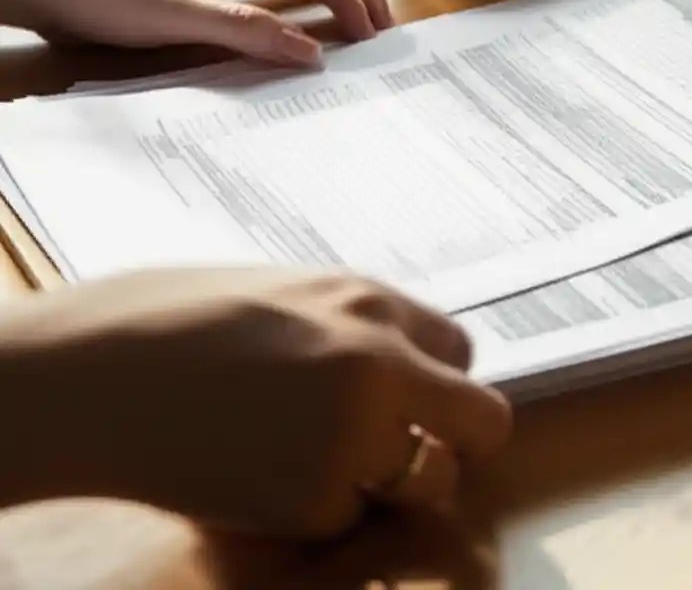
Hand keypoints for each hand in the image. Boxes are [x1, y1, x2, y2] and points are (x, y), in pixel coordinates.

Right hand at [0, 268, 510, 538]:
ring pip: (430, 481)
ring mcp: (355, 435)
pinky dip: (317, 511)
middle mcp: (382, 365)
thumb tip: (399, 353)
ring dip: (396, 483)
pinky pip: (348, 517)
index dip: (435, 379)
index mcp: (371, 301)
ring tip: (330, 467)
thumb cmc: (168, 319)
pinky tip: (262, 480)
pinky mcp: (314, 500)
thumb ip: (350, 322)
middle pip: (484, 420)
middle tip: (413, 450)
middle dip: (457, 439)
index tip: (412, 396)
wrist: (90, 375)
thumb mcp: (282, 291)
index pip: (461, 349)